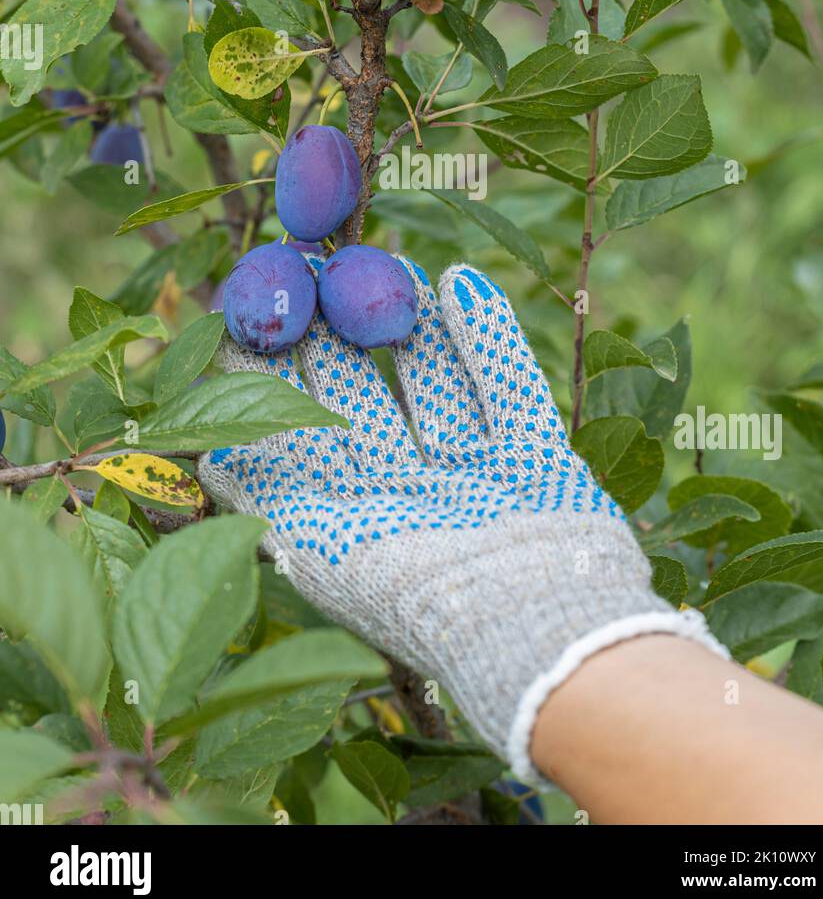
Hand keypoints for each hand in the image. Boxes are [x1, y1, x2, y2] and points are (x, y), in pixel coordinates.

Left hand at [200, 255, 724, 780]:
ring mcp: (479, 481)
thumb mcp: (324, 552)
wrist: (538, 633)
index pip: (311, 437)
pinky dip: (488, 336)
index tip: (264, 314)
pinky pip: (508, 388)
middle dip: (343, 340)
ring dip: (416, 328)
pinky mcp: (538, 464)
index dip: (286, 374)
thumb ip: (272, 498)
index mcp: (359, 526)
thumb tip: (208, 457)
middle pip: (371, 404)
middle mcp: (414, 500)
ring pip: (437, 389)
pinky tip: (463, 281)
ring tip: (394, 265)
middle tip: (321, 271)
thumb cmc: (421, 597)